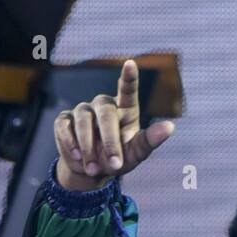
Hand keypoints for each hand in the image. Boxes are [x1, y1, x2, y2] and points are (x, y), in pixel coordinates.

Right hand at [54, 58, 174, 191]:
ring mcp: (83, 110)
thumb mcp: (136, 154)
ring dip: (88, 147)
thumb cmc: (118, 160)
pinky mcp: (65, 120)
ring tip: (93, 168)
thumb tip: (171, 126)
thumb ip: (150, 140)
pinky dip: (70, 143)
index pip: (127, 90)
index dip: (129, 77)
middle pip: (106, 112)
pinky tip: (76, 157)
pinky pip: (65, 126)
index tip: (131, 64)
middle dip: (109, 141)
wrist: (91, 172)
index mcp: (125, 110)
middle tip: (114, 165)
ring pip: (84, 119)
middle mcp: (104, 105)